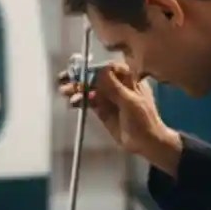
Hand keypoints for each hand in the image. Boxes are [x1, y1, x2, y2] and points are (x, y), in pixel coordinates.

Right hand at [57, 62, 182, 175]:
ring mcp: (109, 97)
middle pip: (95, 76)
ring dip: (77, 89)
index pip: (108, 67)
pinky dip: (80, 100)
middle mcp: (117, 84)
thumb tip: (100, 71)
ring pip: (90, 88)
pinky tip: (73, 102)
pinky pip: (88, 101)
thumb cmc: (144, 120)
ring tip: (65, 92)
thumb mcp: (130, 101)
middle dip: (80, 77)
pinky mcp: (102, 109)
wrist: (145, 142)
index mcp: (128, 78)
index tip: (80, 71)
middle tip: (65, 78)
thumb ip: (114, 87)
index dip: (93, 68)